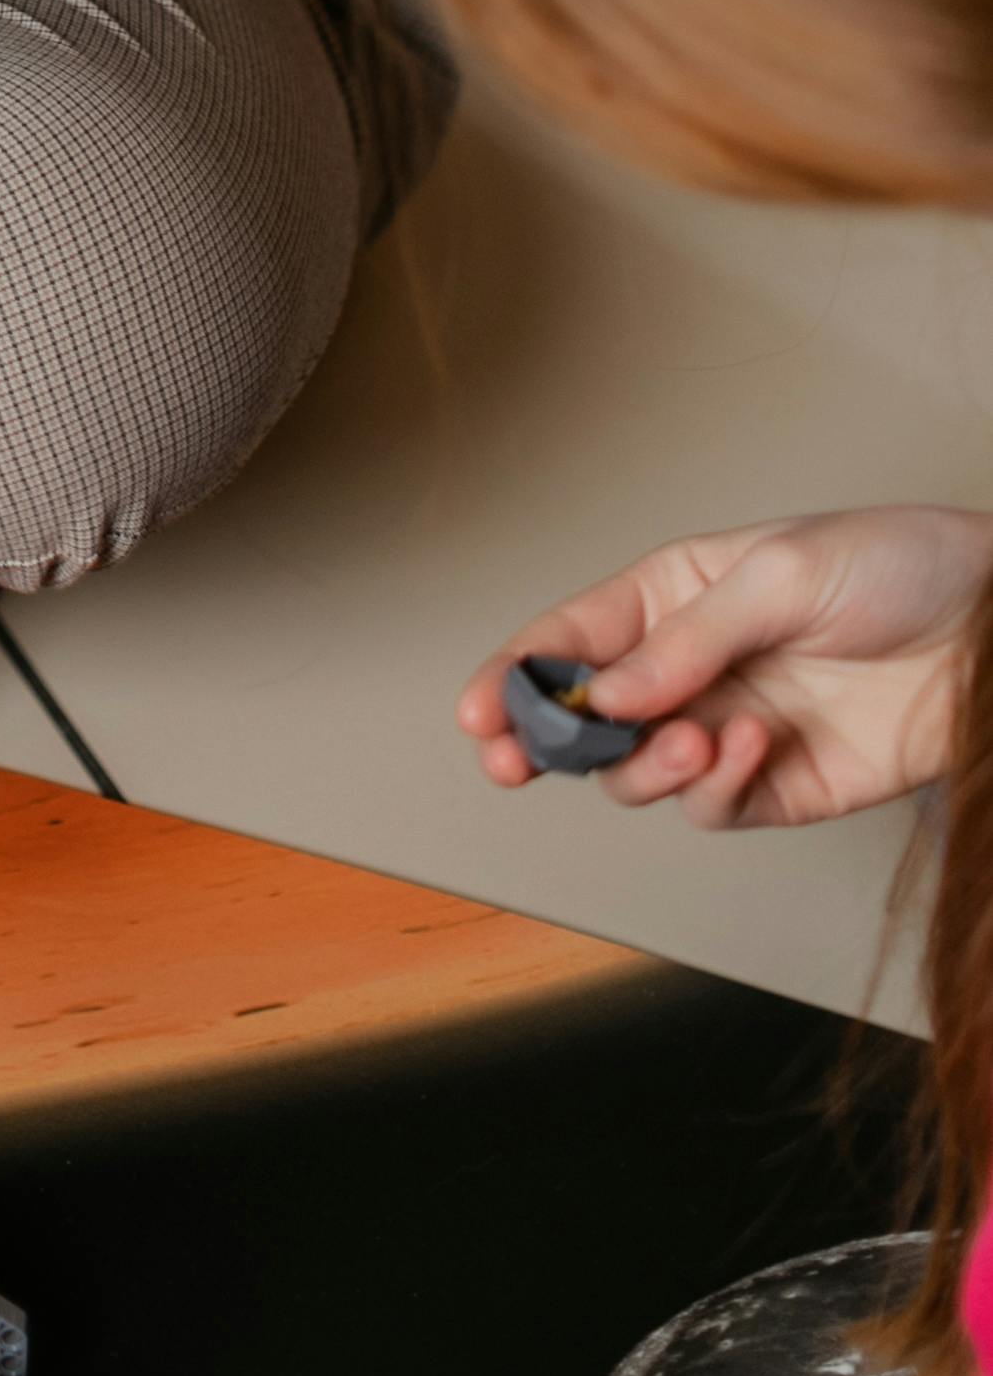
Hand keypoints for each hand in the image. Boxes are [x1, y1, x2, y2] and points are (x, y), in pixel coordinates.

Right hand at [458, 506, 992, 828]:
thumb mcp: (778, 575)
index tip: (480, 711)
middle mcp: (689, 668)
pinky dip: (715, 785)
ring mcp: (729, 730)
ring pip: (640, 773)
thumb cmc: (894, 569)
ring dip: (648, 764)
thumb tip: (603, 697)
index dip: (516, 673)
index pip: (572, 637)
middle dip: (544, 741)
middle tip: (516, 760)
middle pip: (587, 720)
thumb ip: (685, 640)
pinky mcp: (777, 787)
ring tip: (690, 736)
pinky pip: (714, 806)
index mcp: (672, 595)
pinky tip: (749, 744)